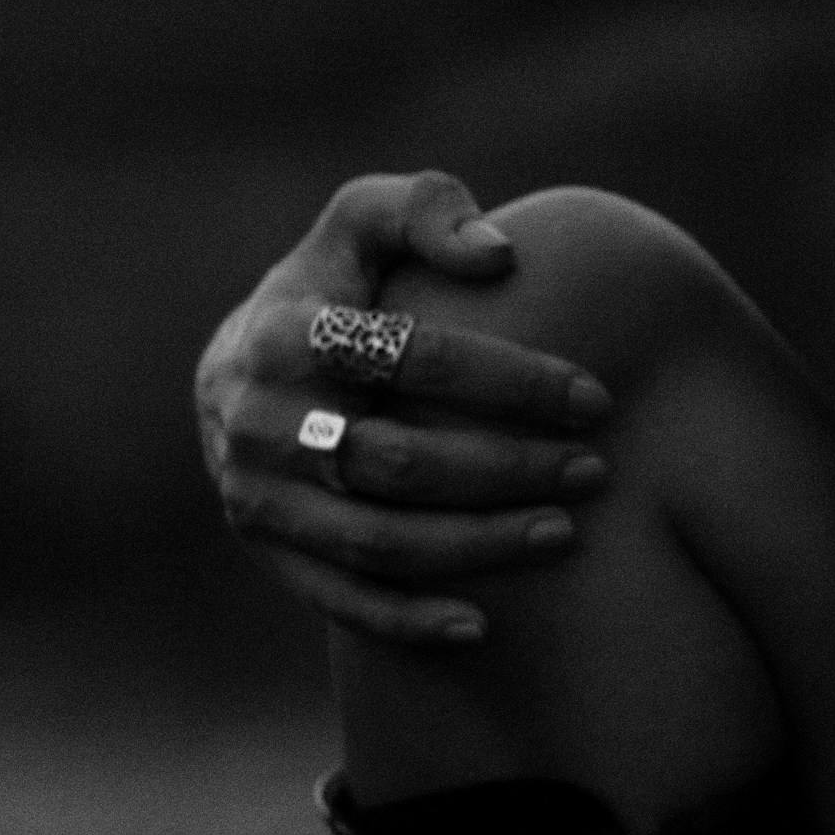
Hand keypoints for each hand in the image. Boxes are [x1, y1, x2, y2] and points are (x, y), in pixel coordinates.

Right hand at [192, 170, 610, 648]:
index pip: (417, 358)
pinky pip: (341, 598)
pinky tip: (483, 625)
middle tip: (595, 470)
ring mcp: (258, 494)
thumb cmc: (334, 287)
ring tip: (565, 532)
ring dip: (480, 545)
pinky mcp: (265, 547)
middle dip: (511, 469)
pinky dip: (409, 620)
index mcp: (288, 331)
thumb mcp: (363, 222)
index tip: (597, 397)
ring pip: (379, 539)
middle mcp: (261, 420)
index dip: (516, 380)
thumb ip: (427, 209)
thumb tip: (499, 257)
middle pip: (402, 460)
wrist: (238, 373)